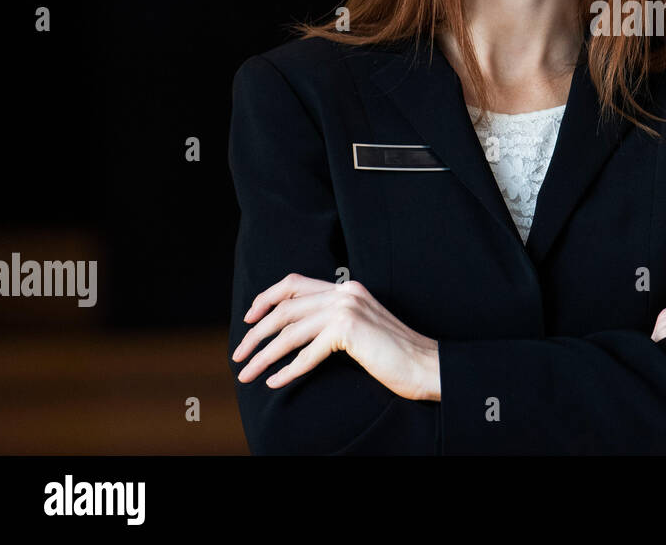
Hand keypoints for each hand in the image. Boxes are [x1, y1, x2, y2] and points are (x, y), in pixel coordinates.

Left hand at [232, 273, 440, 401]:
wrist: (426, 364)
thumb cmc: (394, 354)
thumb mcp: (360, 329)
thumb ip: (333, 321)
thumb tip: (293, 333)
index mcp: (347, 288)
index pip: (293, 283)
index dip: (266, 299)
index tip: (249, 320)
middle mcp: (345, 292)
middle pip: (284, 308)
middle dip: (255, 334)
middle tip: (238, 355)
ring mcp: (347, 308)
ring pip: (289, 331)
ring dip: (263, 355)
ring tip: (247, 374)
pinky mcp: (349, 330)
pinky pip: (306, 353)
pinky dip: (287, 370)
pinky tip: (275, 382)